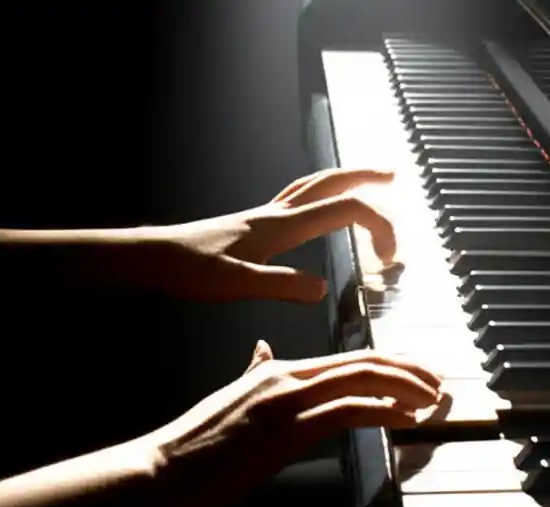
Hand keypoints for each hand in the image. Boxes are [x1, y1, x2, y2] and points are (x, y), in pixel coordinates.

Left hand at [107, 168, 394, 302]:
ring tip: (365, 182)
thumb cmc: (191, 270)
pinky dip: (318, 197)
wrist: (155, 257)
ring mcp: (264, 217)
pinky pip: (297, 201)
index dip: (378, 225)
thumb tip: (324, 288)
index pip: (345, 210)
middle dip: (366, 177)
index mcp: (281, 226)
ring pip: (313, 187)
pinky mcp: (253, 226)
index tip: (390, 258)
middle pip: (330, 183)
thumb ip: (281, 285)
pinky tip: (315, 211)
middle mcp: (276, 214)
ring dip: (343, 181)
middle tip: (394, 176)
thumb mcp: (237, 284)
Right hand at [138, 341, 440, 506]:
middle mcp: (285, 376)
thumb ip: (251, 372)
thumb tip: (261, 351)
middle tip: (437, 385)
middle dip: (409, 371)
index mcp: (276, 370)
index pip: (346, 358)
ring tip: (431, 401)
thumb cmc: (196, 444)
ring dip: (406, 389)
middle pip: (363, 361)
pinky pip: (347, 410)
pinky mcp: (286, 430)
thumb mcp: (230, 397)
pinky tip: (404, 418)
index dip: (389, 364)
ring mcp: (286, 401)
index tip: (417, 377)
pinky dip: (384, 410)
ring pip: (362, 379)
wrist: (162, 468)